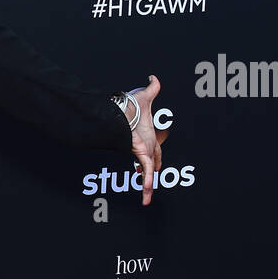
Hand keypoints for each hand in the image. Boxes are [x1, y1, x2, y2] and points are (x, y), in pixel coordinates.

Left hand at [127, 75, 164, 206]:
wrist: (123, 110)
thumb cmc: (132, 105)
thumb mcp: (146, 96)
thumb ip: (152, 88)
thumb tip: (153, 77)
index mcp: (148, 136)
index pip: (154, 152)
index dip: (154, 159)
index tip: (153, 167)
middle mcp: (146, 146)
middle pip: (150, 165)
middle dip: (149, 175)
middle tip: (147, 186)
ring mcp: (143, 152)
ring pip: (147, 174)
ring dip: (146, 188)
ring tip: (145, 200)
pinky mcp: (141, 155)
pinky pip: (146, 173)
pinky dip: (146, 185)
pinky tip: (145, 197)